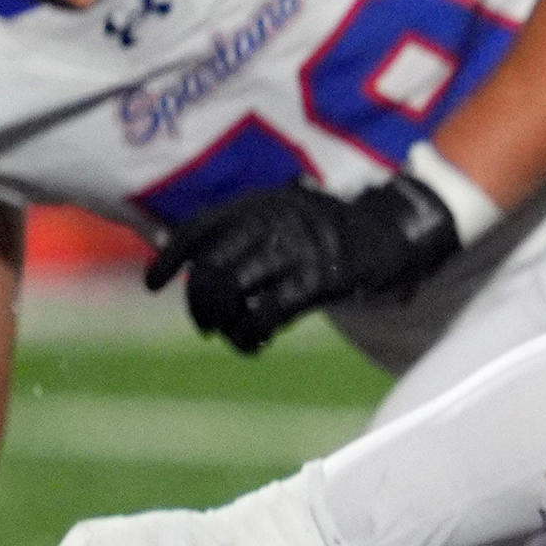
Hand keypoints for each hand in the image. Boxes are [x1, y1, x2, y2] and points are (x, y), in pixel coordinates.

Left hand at [144, 176, 460, 353]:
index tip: (152, 285)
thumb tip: (189, 266)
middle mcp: (273, 220)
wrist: (393, 233)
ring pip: (232, 292)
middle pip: (210, 268)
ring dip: (223, 324)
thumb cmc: (329, 233)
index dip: (170, 259)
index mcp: (260, 203)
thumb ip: (244, 233)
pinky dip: (251, 334)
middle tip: (206, 324)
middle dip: (199, 304)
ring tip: (233, 335)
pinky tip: (255, 342)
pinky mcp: (321, 277)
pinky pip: (267, 312)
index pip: (198, 229)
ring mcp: (298, 247)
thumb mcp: (284, 216)